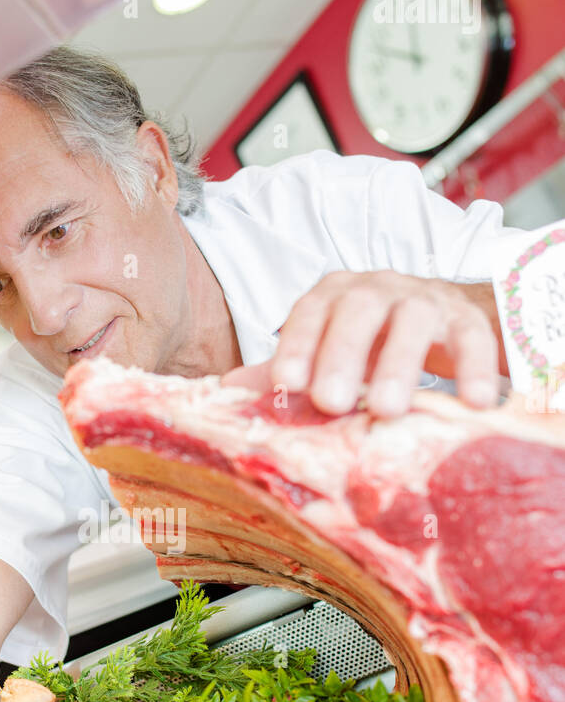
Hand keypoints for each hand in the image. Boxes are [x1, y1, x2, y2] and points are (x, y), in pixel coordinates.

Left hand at [222, 270, 503, 417]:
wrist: (446, 319)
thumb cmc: (373, 343)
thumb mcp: (328, 354)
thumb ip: (285, 372)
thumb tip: (224, 394)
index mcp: (334, 296)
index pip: (309, 311)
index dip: (298, 344)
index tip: (286, 383)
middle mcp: (377, 290)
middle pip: (358, 310)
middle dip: (343, 354)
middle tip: (332, 402)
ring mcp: (425, 301)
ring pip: (413, 321)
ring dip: (400, 364)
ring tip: (389, 411)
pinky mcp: (468, 321)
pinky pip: (474, 339)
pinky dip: (477, 369)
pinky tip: (476, 403)